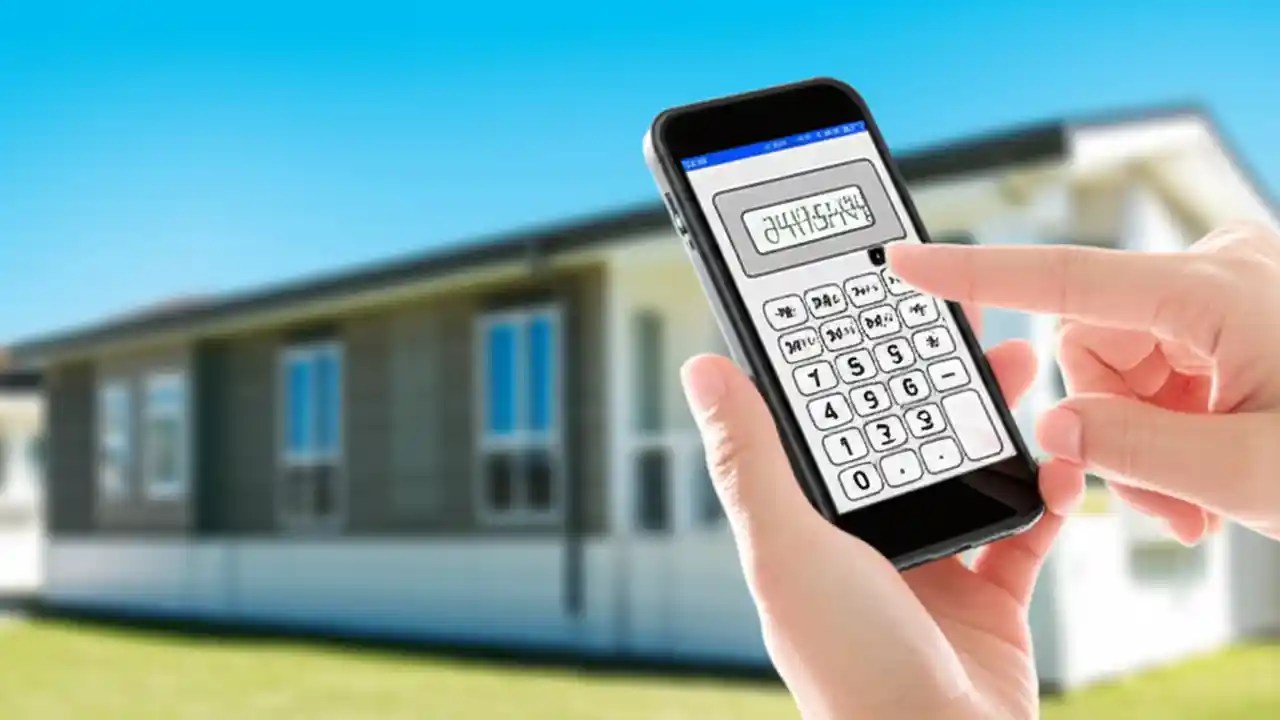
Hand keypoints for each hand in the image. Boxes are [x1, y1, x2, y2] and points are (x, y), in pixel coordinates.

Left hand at [681, 312, 1078, 718]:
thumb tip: (702, 369)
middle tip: (970, 321)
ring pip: (968, 470)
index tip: (876, 304)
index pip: (826, 424)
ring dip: (998, 420)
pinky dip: (1049, 493)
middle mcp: (866, 540)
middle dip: (938, 377)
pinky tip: (1063, 460)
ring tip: (1024, 365)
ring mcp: (930, 567)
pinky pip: (1025, 530)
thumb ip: (751, 458)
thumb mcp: (786, 547)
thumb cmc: (848, 662)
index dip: (849, 362)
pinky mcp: (990, 598)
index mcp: (810, 524)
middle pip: (905, 435)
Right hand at [889, 221, 1279, 542]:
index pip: (1064, 278)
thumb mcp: (1248, 474)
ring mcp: (1230, 291)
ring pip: (1124, 362)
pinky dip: (1172, 421)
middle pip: (1093, 342)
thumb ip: (1131, 448)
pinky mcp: (1237, 315)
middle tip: (1157, 498)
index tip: (905, 265)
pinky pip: (1163, 365)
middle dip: (1110, 423)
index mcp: (1215, 290)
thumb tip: (1052, 426)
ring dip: (1144, 435)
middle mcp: (1219, 271)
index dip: (973, 275)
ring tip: (1195, 497)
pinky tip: (1211, 468)